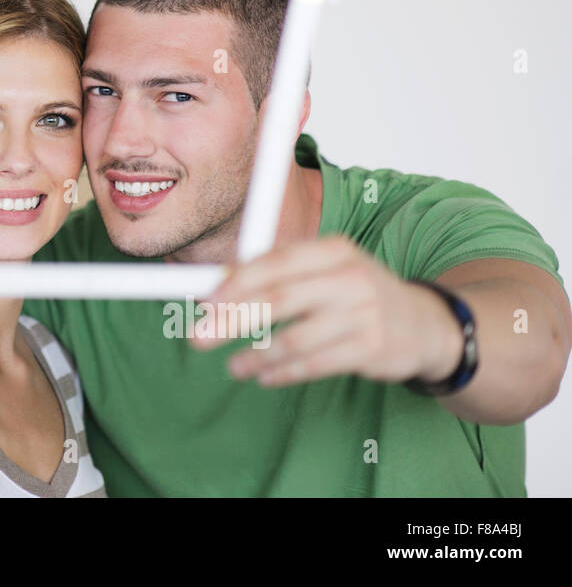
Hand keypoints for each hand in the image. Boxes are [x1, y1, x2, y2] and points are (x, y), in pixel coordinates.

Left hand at [190, 236, 463, 387]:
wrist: (424, 325)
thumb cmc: (356, 293)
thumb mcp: (325, 270)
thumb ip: (276, 275)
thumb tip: (216, 286)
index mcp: (333, 250)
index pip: (275, 263)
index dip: (235, 283)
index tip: (205, 303)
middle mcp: (350, 278)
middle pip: (280, 299)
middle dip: (233, 320)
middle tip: (201, 338)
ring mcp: (365, 314)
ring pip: (296, 338)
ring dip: (256, 354)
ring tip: (234, 365)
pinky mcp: (372, 349)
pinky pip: (316, 364)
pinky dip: (283, 372)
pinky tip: (264, 376)